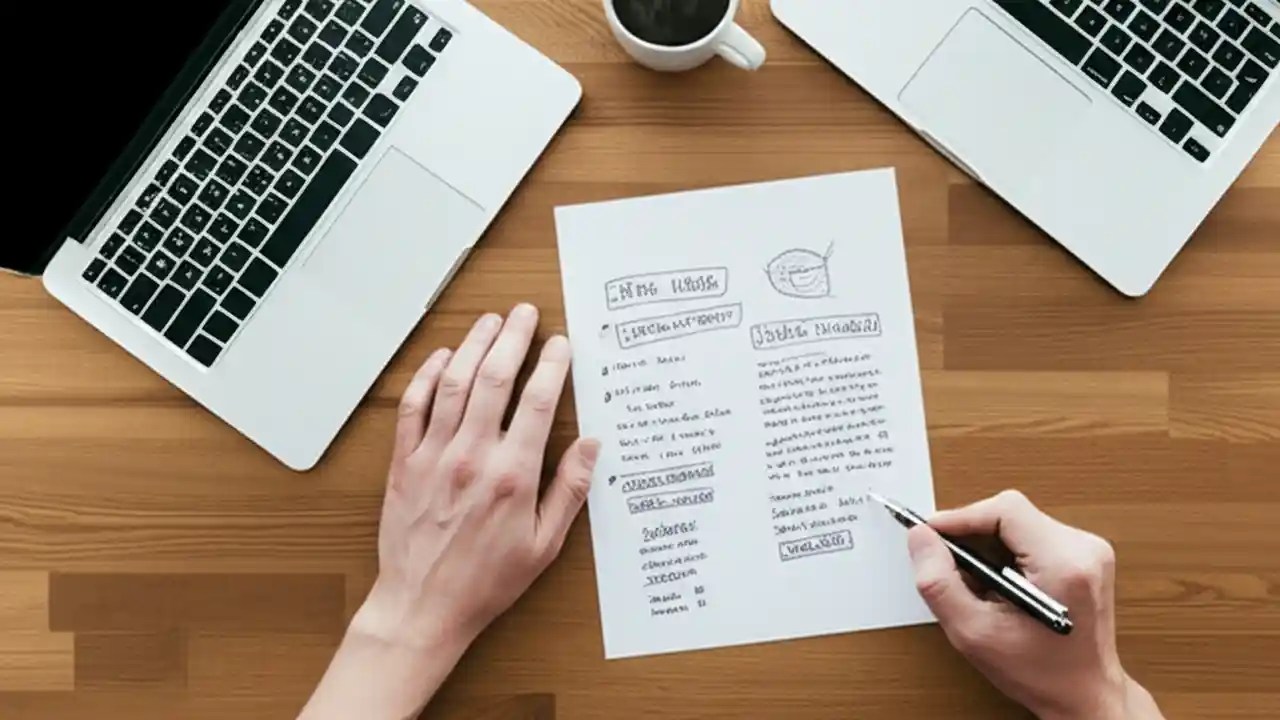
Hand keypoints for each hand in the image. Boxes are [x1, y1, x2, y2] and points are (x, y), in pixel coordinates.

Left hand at [300, 305, 599, 719]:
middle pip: (494, 379)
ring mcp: (434, 456)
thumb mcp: (545, 545)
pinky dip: (427, 376)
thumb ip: (569, 490)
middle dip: (513, 338)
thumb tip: (592, 445)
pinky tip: (441, 358)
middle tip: (525, 313)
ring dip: (473, 345)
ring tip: (490, 322)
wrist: (423, 607)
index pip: (538, 402)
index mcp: (513, 475)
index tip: (561, 344)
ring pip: (454, 383)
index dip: (552, 365)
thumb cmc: (486, 582)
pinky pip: (413, 407)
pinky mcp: (404, 463)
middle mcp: (472, 457)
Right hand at [908, 491, 1163, 719]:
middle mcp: (1083, 549)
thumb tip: (920, 538)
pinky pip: (1032, 533)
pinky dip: (1006, 551)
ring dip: (989, 544)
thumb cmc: (1040, 673)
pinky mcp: (1085, 554)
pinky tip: (998, 582)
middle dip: (972, 534)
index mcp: (1064, 565)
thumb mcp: (974, 634)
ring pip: (1018, 522)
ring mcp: (1089, 549)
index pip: (1005, 510)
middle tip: (949, 565)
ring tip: (977, 581)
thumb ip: (939, 583)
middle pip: (1010, 513)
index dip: (960, 517)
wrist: (1085, 694)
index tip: (930, 534)